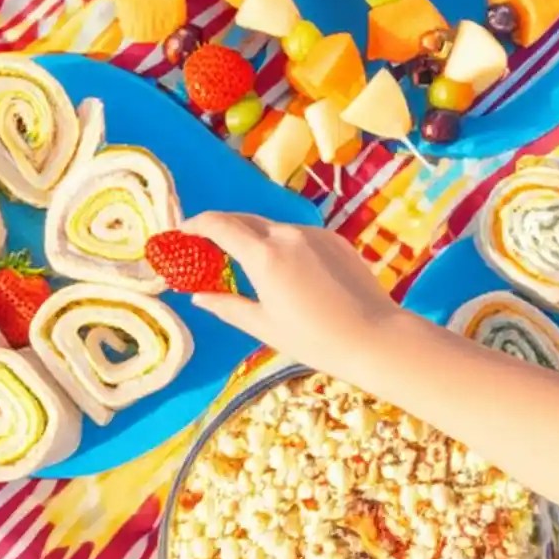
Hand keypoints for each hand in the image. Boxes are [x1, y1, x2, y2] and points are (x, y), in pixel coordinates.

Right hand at [182, 212, 404, 377]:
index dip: (196, 224)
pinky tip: (288, 272)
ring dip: (255, 238)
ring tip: (249, 263)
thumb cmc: (315, 339)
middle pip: (245, 220)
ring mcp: (314, 234)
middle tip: (206, 244)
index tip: (183, 231)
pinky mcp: (335, 240)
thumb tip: (198, 296)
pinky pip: (300, 236)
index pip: (220, 225)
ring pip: (274, 228)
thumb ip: (227, 306)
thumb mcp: (264, 326)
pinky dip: (283, 245)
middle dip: (221, 227)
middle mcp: (287, 235)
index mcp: (264, 256)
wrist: (375, 337)